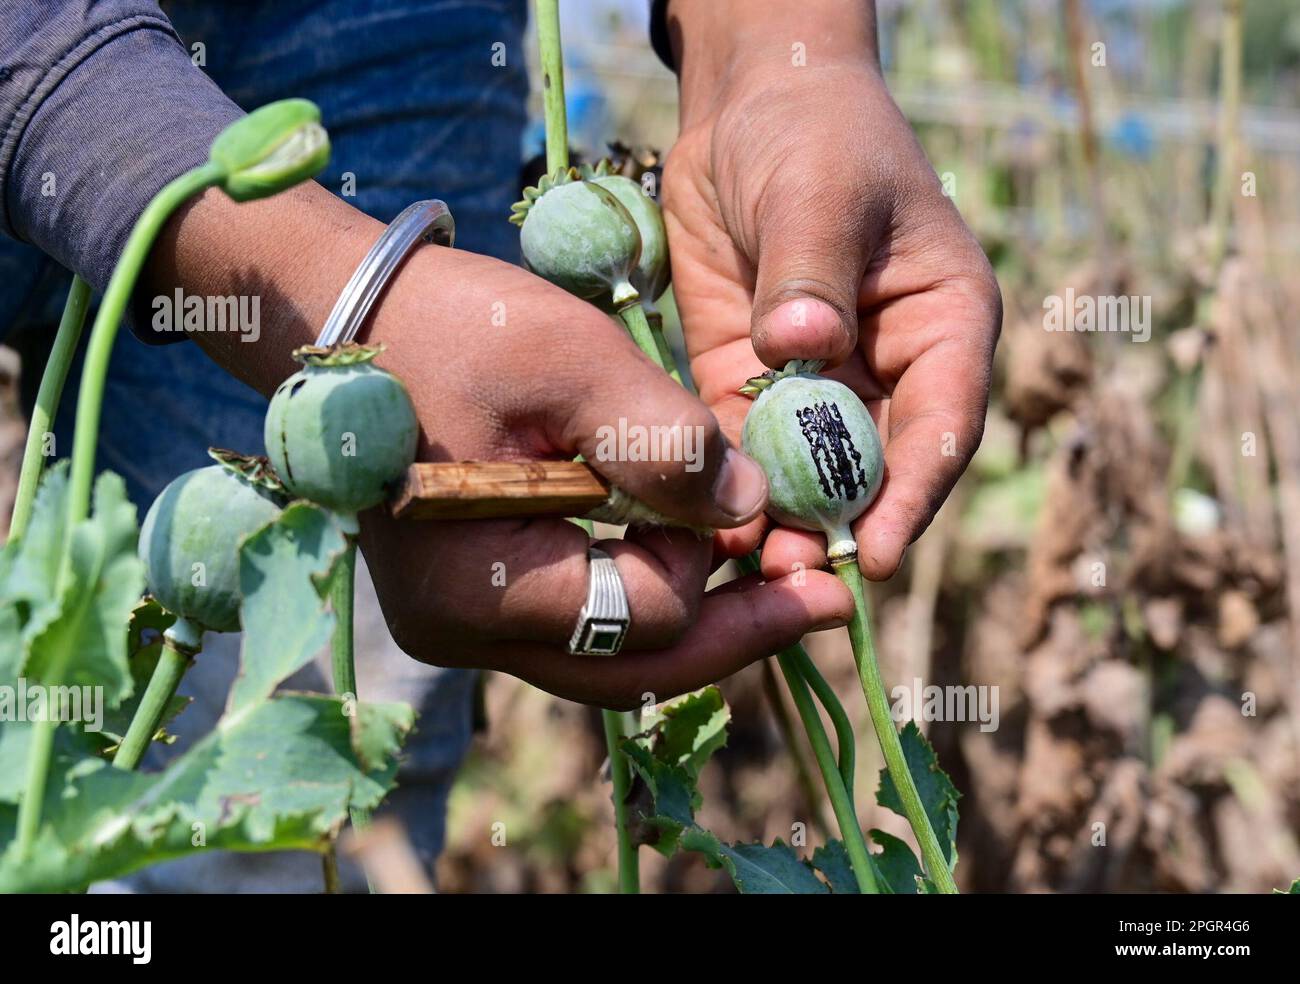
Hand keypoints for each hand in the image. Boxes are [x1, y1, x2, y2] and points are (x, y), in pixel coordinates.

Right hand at [144, 182, 854, 706]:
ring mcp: (464, 624)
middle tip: (830, 599)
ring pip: (611, 661)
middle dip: (737, 632)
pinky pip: (582, 627)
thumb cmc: (454, 328)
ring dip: (699, 623)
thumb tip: (755, 505)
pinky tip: (703, 564)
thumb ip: (667, 441)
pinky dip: (648, 600)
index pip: (643, 616)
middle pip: (633, 671)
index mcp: (479, 586)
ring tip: (782, 587)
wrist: (352, 319)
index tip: (757, 500)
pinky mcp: (476, 598)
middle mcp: (464, 632)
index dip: (717, 564)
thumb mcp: (572, 362)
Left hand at [661, 0, 1001, 579]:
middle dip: (836, 527)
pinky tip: (701, 522)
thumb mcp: (822, 194)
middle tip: (794, 579)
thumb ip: (815, 275)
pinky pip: (739, 446)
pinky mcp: (746, 380)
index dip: (911, 496)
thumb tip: (801, 349)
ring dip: (778, 522)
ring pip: (803, 473)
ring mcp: (813, 383)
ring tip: (744, 567)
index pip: (940, 428)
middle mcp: (885, 370)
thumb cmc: (816, 135)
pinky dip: (726, 486)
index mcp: (941, 328)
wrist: (749, 107)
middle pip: (871, 469)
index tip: (875, 554)